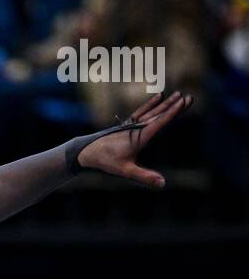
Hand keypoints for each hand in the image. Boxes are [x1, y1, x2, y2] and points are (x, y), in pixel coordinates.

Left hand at [76, 90, 192, 188]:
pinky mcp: (128, 124)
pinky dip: (152, 104)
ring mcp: (133, 124)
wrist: (89, 151)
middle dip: (174, 106)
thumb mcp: (127, 171)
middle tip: (189, 97)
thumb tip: (163, 183)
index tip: (184, 101)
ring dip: (166, 103)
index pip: (160, 122)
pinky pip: (142, 111)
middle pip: (159, 114)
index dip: (173, 112)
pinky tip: (159, 96)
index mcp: (140, 136)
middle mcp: (138, 127)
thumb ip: (145, 176)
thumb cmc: (107, 161)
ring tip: (178, 94)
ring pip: (153, 111)